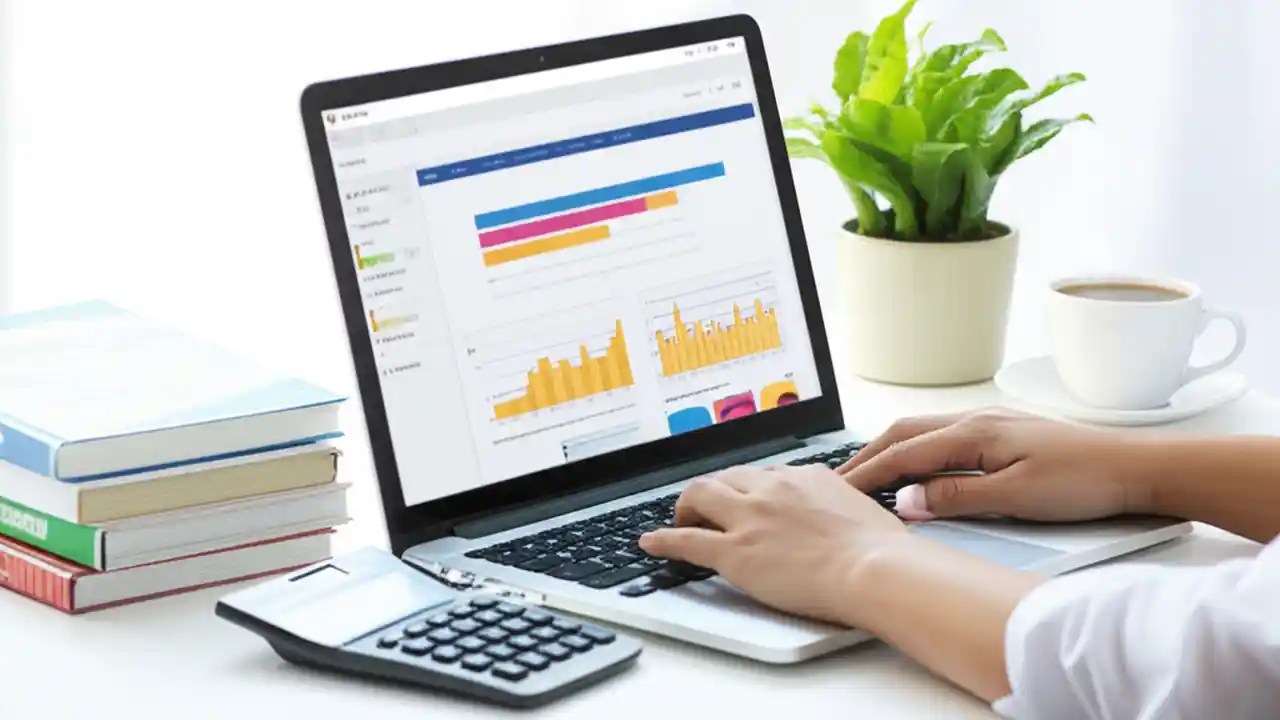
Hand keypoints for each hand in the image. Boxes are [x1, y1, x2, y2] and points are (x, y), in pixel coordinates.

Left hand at [639, 464, 907, 626]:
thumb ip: (841, 503)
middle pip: (728, 477)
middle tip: (708, 506)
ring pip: (701, 495)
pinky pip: (687, 541)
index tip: (749, 499)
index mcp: (804, 477)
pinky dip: (663, 541)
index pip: (766, 474)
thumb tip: (844, 512)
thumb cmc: (881, 548)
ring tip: (680, 517)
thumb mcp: (863, 506)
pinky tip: (650, 543)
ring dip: (687, 505)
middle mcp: (771, 489)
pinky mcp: (734, 552)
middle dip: (715, 490)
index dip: (753, 489)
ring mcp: (749, 519)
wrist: (873, 567)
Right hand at [838, 408, 1146, 521]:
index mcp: (973, 433)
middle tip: (838, 481)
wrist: (1134, 467)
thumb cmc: (1081, 482)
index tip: (838, 492)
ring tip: (866, 473)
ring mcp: (989, 422)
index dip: (868, 474)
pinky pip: (942, 436)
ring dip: (889, 450)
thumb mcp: (1014, 497)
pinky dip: (915, 450)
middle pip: (903, 433)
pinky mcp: (1003, 433)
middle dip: (867, 456)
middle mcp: (975, 420)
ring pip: (922, 431)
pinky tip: (915, 465)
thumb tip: (906, 500)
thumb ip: (956, 497)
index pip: (904, 453)